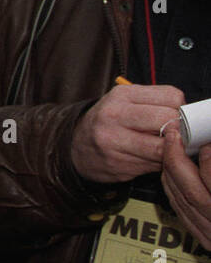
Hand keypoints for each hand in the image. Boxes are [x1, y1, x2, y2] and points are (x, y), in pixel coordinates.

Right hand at [69, 84, 183, 183]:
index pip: (171, 97)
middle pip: (169, 122)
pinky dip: (156, 163)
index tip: (173, 116)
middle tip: (171, 134)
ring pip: (164, 149)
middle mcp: (114, 117)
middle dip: (177, 130)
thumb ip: (154, 103)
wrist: (74, 146)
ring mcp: (114, 143)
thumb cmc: (107, 121)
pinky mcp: (118, 165)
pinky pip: (154, 166)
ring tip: (160, 147)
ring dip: (169, 150)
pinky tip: (146, 157)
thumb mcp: (125, 101)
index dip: (179, 108)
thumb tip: (188, 116)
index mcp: (121, 96)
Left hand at [160, 129, 210, 250]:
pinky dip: (172, 192)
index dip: (210, 160)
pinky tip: (171, 175)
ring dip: (171, 173)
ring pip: (183, 203)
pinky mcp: (209, 242)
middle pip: (193, 193)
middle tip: (176, 136)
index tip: (208, 142)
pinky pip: (181, 214)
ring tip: (171, 149)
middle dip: (177, 160)